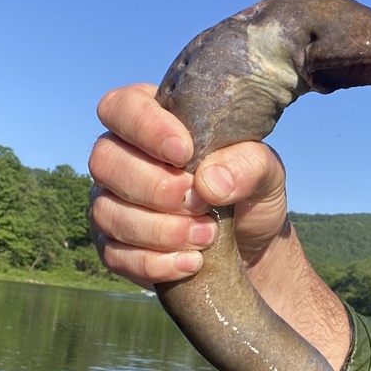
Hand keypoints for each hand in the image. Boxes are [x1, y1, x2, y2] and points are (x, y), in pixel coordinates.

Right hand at [89, 83, 351, 370]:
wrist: (249, 244)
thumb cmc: (248, 191)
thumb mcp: (266, 172)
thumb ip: (248, 166)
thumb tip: (210, 183)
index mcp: (152, 119)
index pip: (120, 107)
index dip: (144, 128)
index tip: (185, 153)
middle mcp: (121, 157)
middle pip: (104, 161)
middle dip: (155, 187)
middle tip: (201, 204)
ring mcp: (111, 201)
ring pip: (107, 211)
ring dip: (159, 229)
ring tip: (206, 235)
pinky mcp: (114, 245)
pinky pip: (116, 255)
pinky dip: (155, 263)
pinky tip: (191, 262)